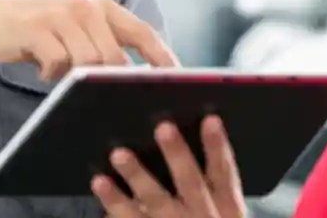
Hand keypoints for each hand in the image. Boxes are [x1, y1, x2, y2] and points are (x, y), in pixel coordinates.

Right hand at [0, 0, 178, 79]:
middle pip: (115, 57)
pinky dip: (50, 74)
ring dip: (74, 77)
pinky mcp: (36, 28)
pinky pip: (57, 63)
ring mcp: (61, 16)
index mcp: (103, 7)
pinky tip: (41, 69)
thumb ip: (104, 44)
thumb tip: (134, 79)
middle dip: (109, 81)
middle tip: (97, 95)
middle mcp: (87, 7)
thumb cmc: (40, 29)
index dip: (164, 58)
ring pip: (88, 62)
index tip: (179, 81)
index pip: (144, 32)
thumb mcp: (77, 28)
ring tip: (58, 72)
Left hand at [92, 116, 246, 217]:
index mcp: (226, 210)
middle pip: (190, 183)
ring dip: (138, 177)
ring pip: (156, 202)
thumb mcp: (223, 216)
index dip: (218, 148)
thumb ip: (209, 186)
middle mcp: (202, 217)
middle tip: (163, 128)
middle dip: (177, 155)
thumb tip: (181, 132)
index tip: (210, 120)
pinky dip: (114, 203)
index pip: (224, 175)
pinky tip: (100, 183)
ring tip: (119, 154)